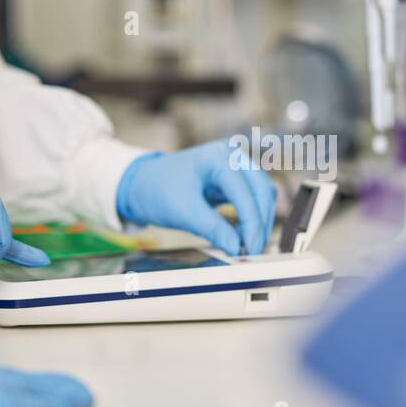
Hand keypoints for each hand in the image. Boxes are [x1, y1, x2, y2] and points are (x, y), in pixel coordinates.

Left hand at [115, 140, 276, 254]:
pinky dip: (252, 217)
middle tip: (253, 251)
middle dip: (260, 223)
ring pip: (263, 194)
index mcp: (218, 157)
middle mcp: (232, 155)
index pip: (246, 193)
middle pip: (262, 191)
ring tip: (247, 245)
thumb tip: (238, 249)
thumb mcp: (183, 212)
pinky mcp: (235, 178)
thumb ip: (213, 229)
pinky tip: (243, 235)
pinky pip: (253, 197)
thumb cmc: (157, 190)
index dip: (252, 224)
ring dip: (259, 220)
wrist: (143, 183)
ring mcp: (235, 164)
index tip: (250, 249)